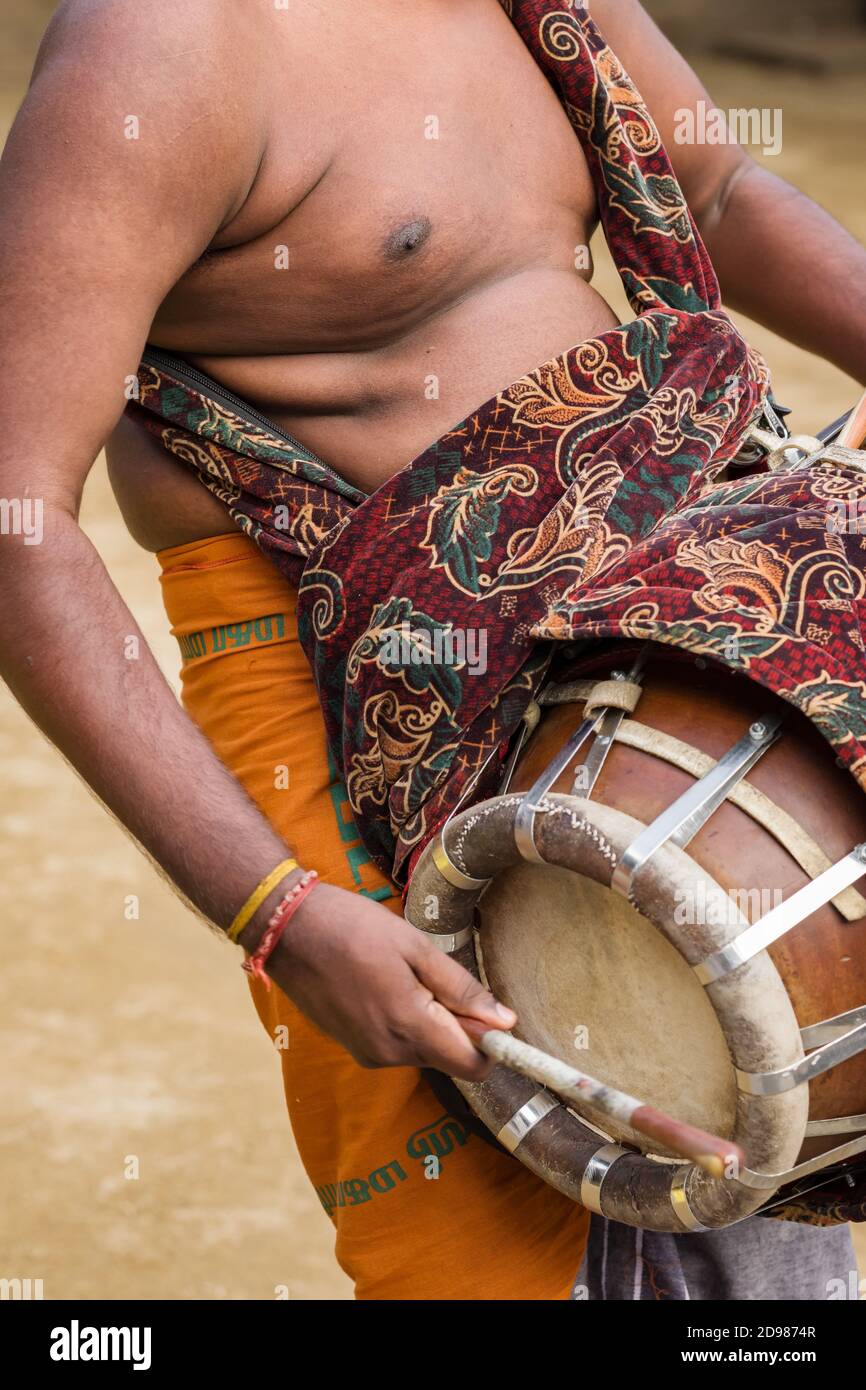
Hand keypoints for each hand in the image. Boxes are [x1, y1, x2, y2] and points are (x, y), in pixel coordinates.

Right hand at [260, 881, 515, 1079]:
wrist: (288, 930)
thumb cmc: (354, 929)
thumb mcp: (415, 947)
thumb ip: (462, 989)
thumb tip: (505, 1021)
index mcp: (410, 1027)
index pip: (472, 1065)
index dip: (490, 1043)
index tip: (489, 1010)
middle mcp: (390, 1053)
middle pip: (448, 1056)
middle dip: (456, 1023)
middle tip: (433, 973)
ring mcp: (368, 1054)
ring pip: (422, 1049)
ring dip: (428, 1019)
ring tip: (401, 973)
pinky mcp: (353, 1047)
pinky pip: (396, 1044)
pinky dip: (403, 1021)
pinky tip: (383, 983)